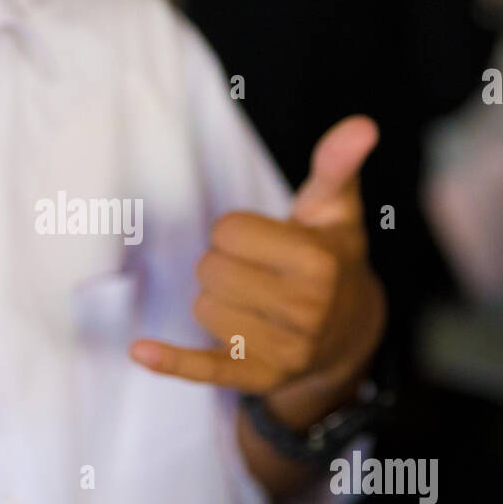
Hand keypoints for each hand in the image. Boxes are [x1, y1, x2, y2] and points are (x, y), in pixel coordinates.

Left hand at [129, 115, 385, 427]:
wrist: (349, 334)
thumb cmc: (331, 257)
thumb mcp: (336, 210)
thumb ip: (337, 165)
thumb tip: (361, 124)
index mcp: (319, 264)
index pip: (228, 230)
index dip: (236, 231)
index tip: (262, 241)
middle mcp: (305, 311)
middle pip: (209, 269)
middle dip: (222, 263)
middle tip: (255, 271)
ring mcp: (282, 351)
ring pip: (201, 308)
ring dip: (215, 299)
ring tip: (252, 300)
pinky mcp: (257, 379)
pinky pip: (204, 369)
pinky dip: (171, 362)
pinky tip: (141, 350)